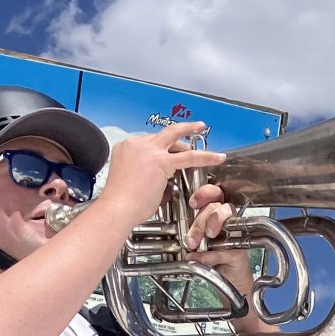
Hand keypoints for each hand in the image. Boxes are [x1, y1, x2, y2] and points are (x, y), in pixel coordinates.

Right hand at [100, 122, 225, 225]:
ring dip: (191, 132)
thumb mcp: (132, 181)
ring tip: (202, 131)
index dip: (162, 148)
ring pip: (175, 136)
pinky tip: (217, 157)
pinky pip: (188, 156)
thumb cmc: (121, 202)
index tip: (169, 152)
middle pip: (162, 134)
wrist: (117, 207)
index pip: (149, 143)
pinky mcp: (161, 161)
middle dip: (180, 130)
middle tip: (192, 128)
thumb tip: (165, 184)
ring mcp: (149, 150)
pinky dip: (205, 156)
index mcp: (126, 148)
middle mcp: (136, 144)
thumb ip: (149, 177)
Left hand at [182, 181, 260, 315]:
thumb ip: (188, 234)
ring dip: (209, 226)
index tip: (193, 202)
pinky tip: (200, 259)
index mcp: (215, 216)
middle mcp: (228, 222)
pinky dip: (209, 255)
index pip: (213, 194)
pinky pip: (224, 248)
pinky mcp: (239, 252)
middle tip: (191, 237)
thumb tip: (175, 230)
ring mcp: (235, 235)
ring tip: (197, 244)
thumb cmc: (213, 263)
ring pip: (225, 217)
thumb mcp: (195, 245)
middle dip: (200, 219)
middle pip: (216, 205)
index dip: (204, 193)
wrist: (229, 286)